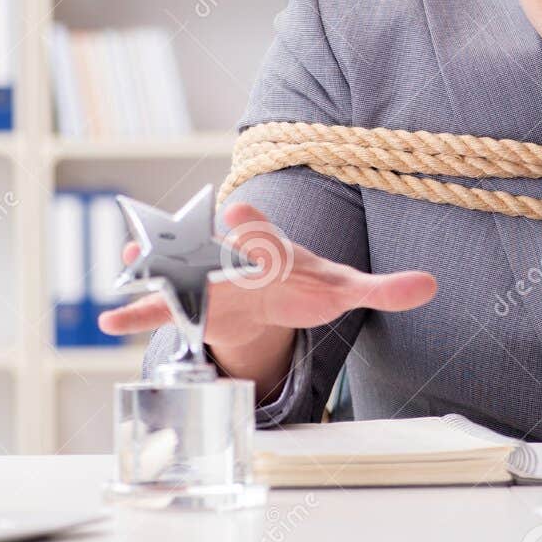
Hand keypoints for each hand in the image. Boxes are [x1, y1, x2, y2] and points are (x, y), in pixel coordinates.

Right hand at [97, 201, 437, 358]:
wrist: (272, 293)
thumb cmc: (307, 284)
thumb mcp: (345, 288)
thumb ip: (385, 288)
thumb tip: (432, 286)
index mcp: (266, 241)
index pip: (255, 229)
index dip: (250, 230)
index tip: (241, 222)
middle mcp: (228, 250)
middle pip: (206, 245)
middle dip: (192, 246)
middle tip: (175, 242)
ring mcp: (202, 276)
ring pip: (173, 267)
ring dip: (151, 267)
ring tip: (129, 269)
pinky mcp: (185, 304)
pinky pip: (156, 307)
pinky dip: (134, 311)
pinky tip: (109, 319)